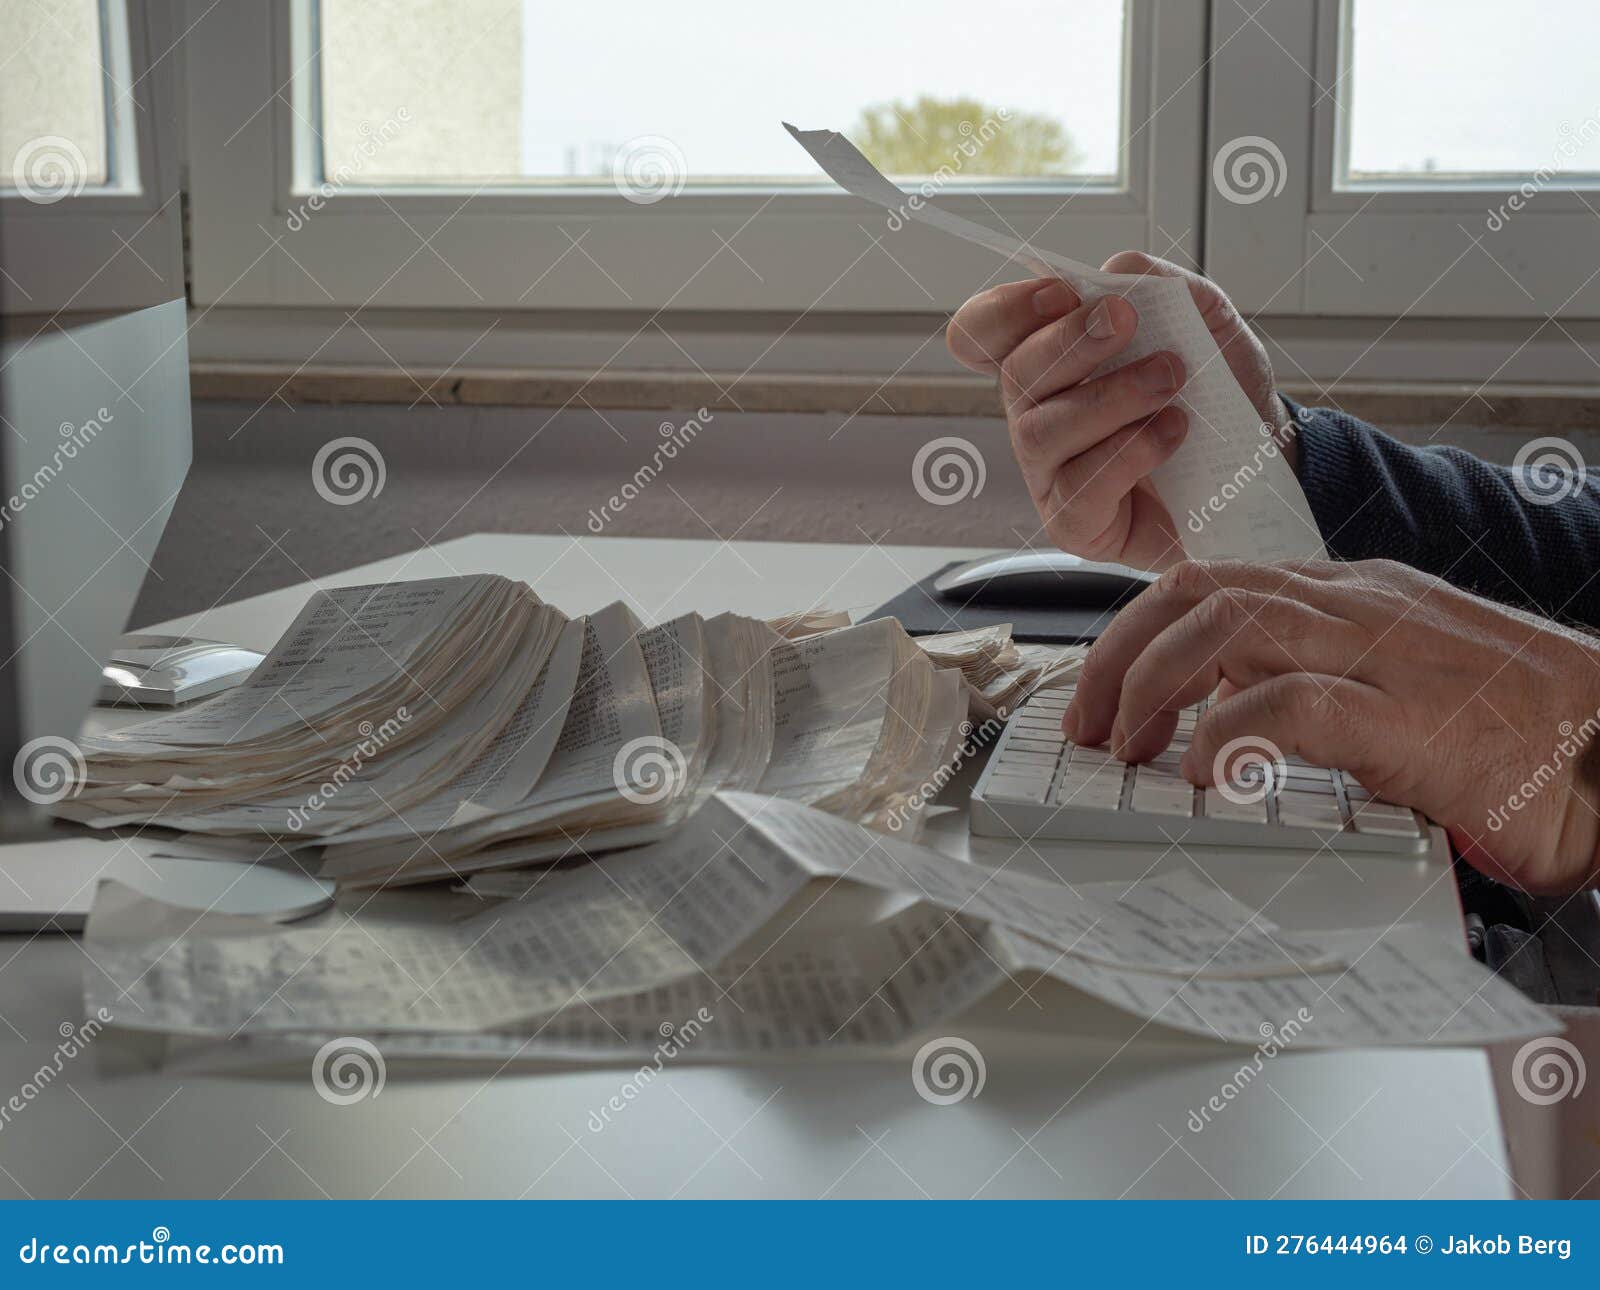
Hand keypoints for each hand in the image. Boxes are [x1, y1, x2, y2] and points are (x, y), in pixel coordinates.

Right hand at [946, 252, 1291, 571]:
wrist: (1262, 467)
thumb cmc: (1219, 398)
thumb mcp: (1207, 325)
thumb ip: (1167, 288)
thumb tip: (1117, 271)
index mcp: (1049, 362)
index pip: (983, 332)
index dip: (1007, 310)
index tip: (1062, 293)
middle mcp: (1036, 415)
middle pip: (1014, 374)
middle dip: (1068, 341)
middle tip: (1124, 319)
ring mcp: (1049, 474)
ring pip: (1042, 431)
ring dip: (1109, 397)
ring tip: (1171, 379)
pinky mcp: (1075, 522)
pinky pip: (1081, 488)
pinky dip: (1129, 453)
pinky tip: (1173, 432)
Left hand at [1060, 557, 1599, 894]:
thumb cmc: (1518, 729)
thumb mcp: (1401, 681)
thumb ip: (1320, 680)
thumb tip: (1226, 715)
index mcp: (1351, 597)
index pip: (1211, 583)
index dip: (1136, 632)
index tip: (1100, 691)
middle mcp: (1357, 607)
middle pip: (1197, 593)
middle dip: (1118, 656)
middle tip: (1089, 729)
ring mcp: (1384, 652)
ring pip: (1227, 626)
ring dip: (1153, 688)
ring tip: (1128, 752)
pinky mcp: (1409, 715)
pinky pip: (1291, 701)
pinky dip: (1228, 731)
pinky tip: (1203, 772)